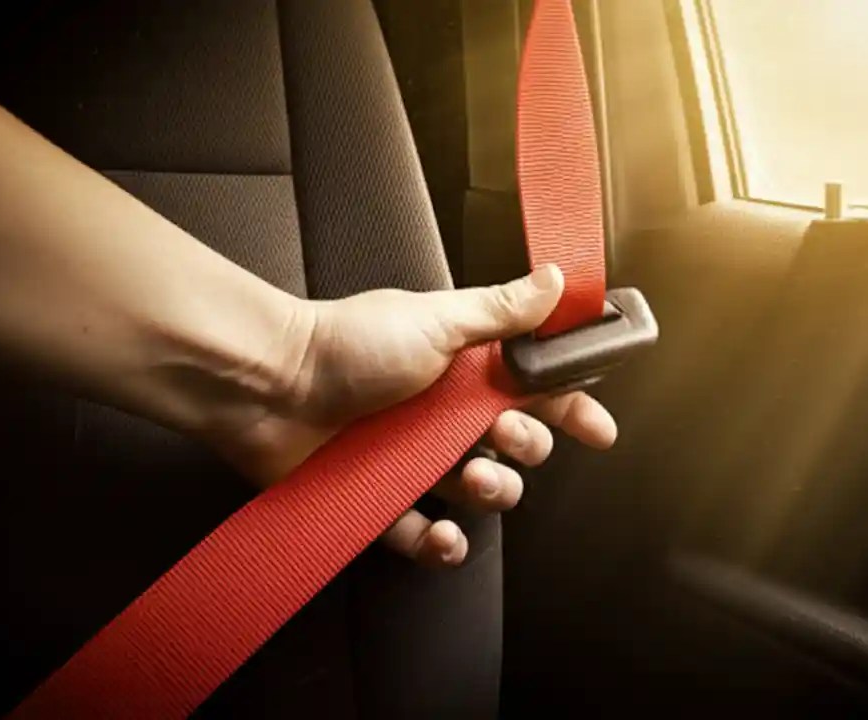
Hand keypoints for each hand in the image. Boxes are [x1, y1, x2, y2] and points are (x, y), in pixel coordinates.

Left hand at [211, 265, 616, 567]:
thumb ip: (500, 311)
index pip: (534, 390)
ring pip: (478, 494)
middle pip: (514, 447)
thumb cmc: (348, 344)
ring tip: (473, 480)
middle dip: (526, 447)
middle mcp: (442, 415)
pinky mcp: (378, 501)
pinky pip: (423, 536)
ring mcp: (411, 461)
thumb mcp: (436, 320)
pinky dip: (440, 544)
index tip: (598, 430)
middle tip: (504, 435)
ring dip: (493, 494)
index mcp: (463, 370)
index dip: (570, 409)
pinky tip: (445, 535)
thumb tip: (553, 280)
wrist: (269, 383)